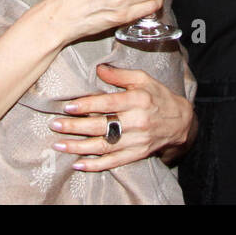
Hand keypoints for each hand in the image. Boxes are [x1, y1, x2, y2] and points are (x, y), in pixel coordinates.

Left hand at [49, 64, 193, 171]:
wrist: (180, 122)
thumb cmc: (158, 96)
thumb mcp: (143, 79)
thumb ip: (120, 75)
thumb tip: (98, 69)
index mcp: (138, 100)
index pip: (108, 103)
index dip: (87, 105)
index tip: (68, 106)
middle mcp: (137, 121)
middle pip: (102, 126)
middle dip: (76, 127)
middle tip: (55, 125)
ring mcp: (136, 140)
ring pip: (104, 146)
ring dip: (79, 147)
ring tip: (59, 145)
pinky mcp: (136, 154)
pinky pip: (113, 162)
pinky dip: (95, 165)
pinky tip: (78, 164)